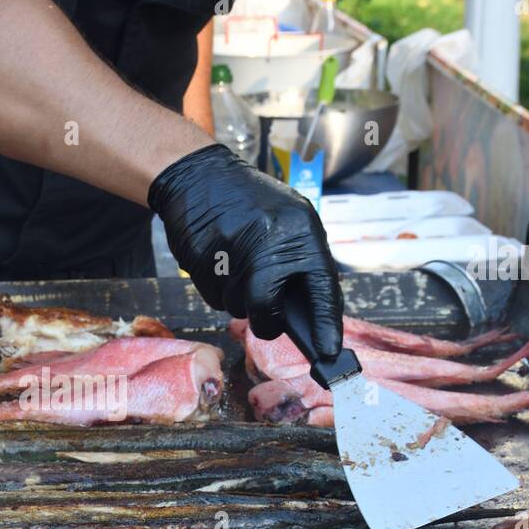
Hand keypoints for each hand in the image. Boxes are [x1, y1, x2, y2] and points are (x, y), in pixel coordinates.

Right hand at [149, 144, 343, 362]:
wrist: (200, 177)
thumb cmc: (251, 203)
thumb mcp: (291, 221)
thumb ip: (304, 261)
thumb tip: (316, 312)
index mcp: (298, 232)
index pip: (319, 287)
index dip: (324, 323)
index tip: (328, 351)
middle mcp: (265, 243)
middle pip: (265, 310)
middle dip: (266, 320)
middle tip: (266, 316)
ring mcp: (229, 252)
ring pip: (236, 306)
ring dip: (238, 296)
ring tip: (238, 264)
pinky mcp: (200, 260)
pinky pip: (212, 297)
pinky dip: (218, 288)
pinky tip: (219, 261)